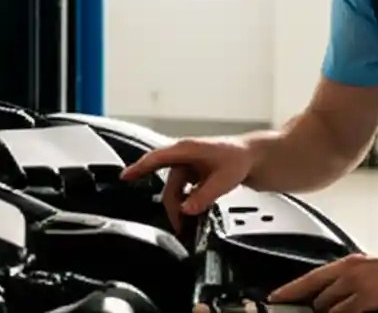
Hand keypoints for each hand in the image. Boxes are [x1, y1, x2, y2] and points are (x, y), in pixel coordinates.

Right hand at [119, 136, 254, 232]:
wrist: (253, 157)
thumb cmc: (239, 158)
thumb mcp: (224, 179)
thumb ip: (205, 195)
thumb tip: (186, 209)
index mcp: (186, 150)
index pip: (156, 159)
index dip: (139, 168)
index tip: (124, 177)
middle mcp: (183, 156)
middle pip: (168, 187)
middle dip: (172, 208)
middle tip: (180, 227)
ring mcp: (187, 166)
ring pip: (175, 192)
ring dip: (181, 208)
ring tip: (189, 223)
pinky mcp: (192, 174)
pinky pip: (182, 192)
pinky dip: (186, 203)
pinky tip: (194, 212)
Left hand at [268, 252, 377, 312]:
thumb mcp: (366, 271)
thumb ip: (347, 282)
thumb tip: (331, 297)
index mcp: (345, 264)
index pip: (309, 278)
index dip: (289, 289)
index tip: (274, 298)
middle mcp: (347, 272)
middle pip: (316, 295)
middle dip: (313, 309)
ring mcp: (356, 284)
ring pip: (326, 306)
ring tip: (341, 311)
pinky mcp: (367, 297)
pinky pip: (342, 312)